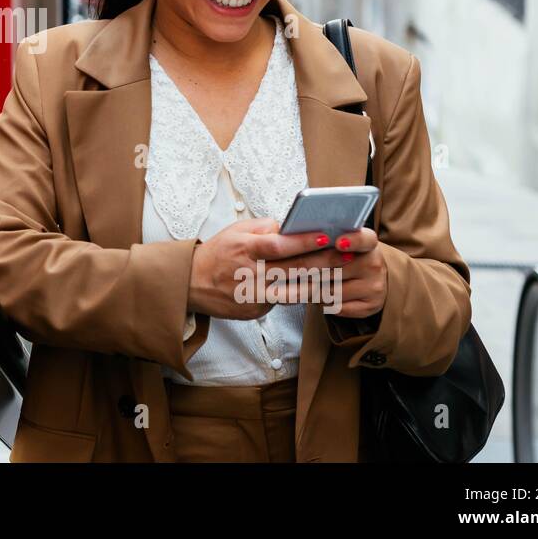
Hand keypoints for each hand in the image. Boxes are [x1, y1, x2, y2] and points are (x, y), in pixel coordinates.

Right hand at [188, 217, 333, 319]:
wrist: (191, 283)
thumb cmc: (217, 253)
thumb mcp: (235, 231)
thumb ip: (264, 228)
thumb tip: (292, 227)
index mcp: (244, 249)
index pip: (279, 245)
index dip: (304, 242)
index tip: (326, 238)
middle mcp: (249, 273)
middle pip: (293, 269)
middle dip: (324, 262)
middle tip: (347, 255)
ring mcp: (253, 296)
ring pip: (295, 291)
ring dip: (320, 283)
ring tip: (341, 274)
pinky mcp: (255, 311)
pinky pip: (283, 302)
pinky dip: (301, 294)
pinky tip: (318, 287)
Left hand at [263, 226, 385, 316]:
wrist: (368, 279)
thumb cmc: (342, 256)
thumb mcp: (337, 242)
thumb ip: (321, 239)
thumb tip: (287, 236)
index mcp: (367, 243)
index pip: (364, 239)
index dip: (353, 241)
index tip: (339, 242)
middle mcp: (374, 264)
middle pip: (336, 269)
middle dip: (308, 270)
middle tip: (283, 269)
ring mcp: (375, 286)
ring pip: (332, 290)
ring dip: (312, 288)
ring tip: (302, 282)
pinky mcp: (371, 306)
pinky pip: (337, 307)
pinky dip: (323, 303)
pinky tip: (318, 295)